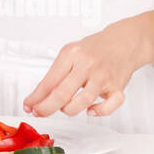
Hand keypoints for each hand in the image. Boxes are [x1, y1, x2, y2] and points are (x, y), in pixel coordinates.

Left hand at [22, 21, 146, 118]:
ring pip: (82, 101)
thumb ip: (56, 73)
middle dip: (46, 108)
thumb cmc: (95, 49)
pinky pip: (109, 106)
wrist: (123, 41)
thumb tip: (38, 97)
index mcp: (72, 54)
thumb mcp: (70, 53)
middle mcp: (87, 65)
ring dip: (69, 110)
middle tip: (40, 112)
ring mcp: (103, 76)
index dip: (36, 97)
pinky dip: (99, 112)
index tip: (29, 106)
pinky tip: (90, 110)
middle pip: (62, 93)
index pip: (49, 80)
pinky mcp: (117, 87)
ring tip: (65, 108)